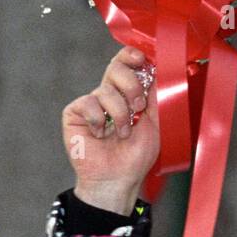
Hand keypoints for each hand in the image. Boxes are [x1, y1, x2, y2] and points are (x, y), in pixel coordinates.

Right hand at [62, 46, 159, 214]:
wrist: (118, 180)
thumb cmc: (136, 157)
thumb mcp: (156, 124)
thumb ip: (157, 97)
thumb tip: (161, 70)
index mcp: (127, 94)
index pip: (127, 64)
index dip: (132, 56)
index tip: (141, 59)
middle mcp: (109, 95)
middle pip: (115, 67)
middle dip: (131, 85)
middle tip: (138, 108)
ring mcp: (91, 104)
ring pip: (106, 90)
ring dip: (120, 114)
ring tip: (122, 134)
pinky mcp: (75, 113)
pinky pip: (89, 103)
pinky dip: (99, 120)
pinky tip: (100, 134)